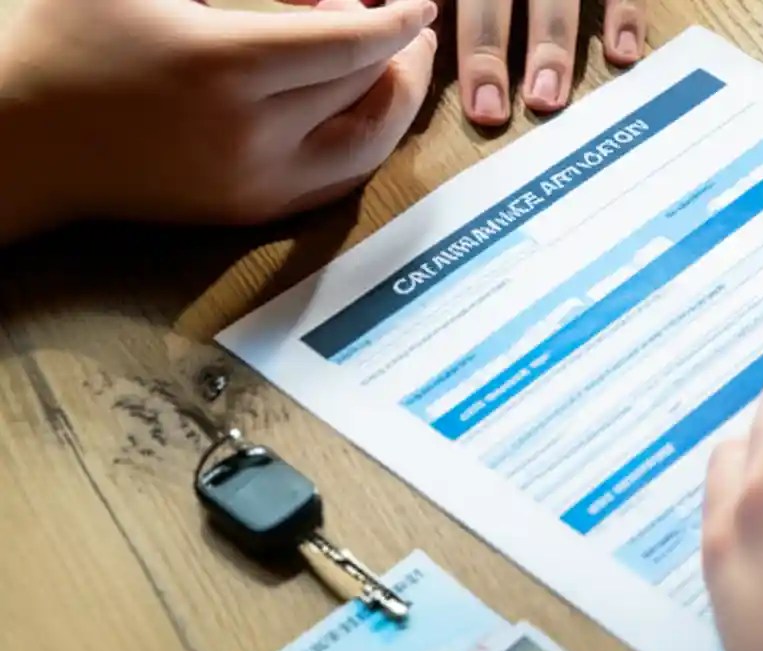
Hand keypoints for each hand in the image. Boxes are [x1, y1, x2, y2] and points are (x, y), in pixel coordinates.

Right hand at [0, 0, 436, 241]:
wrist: (22, 137)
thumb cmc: (68, 35)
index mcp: (224, 67)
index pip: (355, 45)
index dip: (400, 19)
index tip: (419, 1)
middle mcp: (251, 136)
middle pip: (370, 92)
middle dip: (399, 51)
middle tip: (397, 18)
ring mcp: (255, 184)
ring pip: (370, 147)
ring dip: (395, 101)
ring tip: (392, 61)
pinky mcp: (250, 213)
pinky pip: (339, 180)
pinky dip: (366, 140)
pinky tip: (361, 104)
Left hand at [451, 0, 647, 125]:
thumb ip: (454, 9)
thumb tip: (430, 41)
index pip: (440, 2)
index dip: (440, 44)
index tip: (442, 93)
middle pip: (489, 1)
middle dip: (486, 54)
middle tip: (490, 112)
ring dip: (549, 48)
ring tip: (546, 99)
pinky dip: (624, 15)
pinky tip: (622, 55)